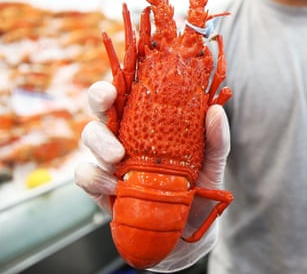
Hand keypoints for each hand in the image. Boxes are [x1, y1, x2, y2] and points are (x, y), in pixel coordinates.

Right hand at [75, 81, 230, 271]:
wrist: (192, 230)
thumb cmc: (200, 188)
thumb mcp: (212, 162)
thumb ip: (216, 139)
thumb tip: (215, 111)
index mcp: (149, 123)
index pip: (130, 93)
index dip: (120, 81)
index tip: (119, 82)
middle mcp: (126, 136)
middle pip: (102, 108)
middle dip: (99, 100)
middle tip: (109, 107)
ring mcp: (111, 162)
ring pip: (90, 137)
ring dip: (100, 143)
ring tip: (118, 157)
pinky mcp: (101, 189)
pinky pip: (85, 176)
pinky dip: (95, 177)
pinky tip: (114, 186)